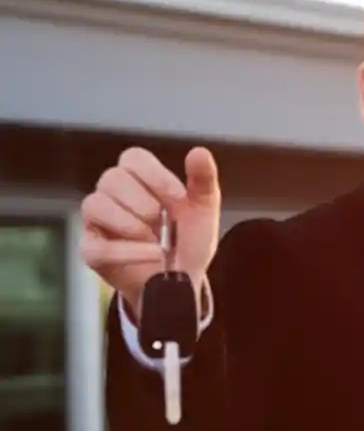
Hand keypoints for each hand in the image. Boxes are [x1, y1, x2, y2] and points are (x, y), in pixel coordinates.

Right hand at [80, 146, 220, 318]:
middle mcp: (113, 194)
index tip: (179, 198)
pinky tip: (152, 255)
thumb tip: (200, 152)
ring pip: (95, 205)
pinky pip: (97, 247)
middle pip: (112, 179)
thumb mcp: (203, 210)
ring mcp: (98, 222)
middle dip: (143, 201)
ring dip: (130, 223)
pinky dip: (128, 252)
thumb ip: (203, 180)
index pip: (133, 158)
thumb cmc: (188, 239)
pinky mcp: (92, 250)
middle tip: (163, 221)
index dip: (155, 176)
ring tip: (155, 239)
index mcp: (138, 177)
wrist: (183, 278)